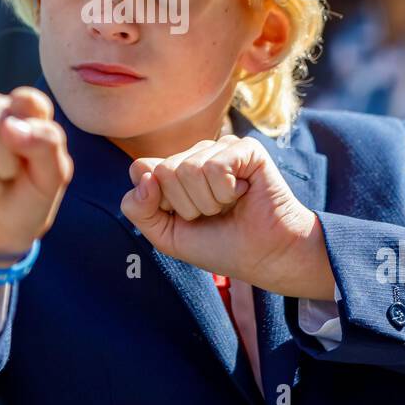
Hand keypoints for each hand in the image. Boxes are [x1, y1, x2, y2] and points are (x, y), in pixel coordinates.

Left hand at [118, 135, 335, 299]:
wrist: (265, 257)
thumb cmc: (220, 245)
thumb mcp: (167, 236)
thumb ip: (139, 210)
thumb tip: (146, 175)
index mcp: (174, 171)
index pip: (141, 168)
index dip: (158, 201)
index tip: (183, 217)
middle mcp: (195, 154)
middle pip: (164, 171)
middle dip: (186, 206)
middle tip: (212, 214)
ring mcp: (220, 148)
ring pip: (189, 169)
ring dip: (210, 202)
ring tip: (229, 206)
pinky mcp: (245, 148)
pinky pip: (215, 167)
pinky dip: (227, 192)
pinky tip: (243, 194)